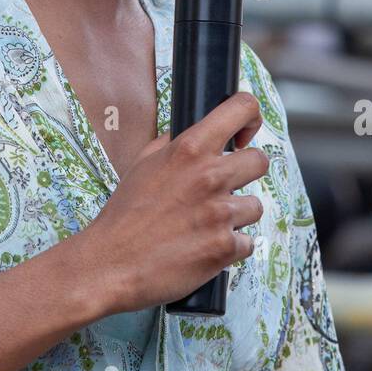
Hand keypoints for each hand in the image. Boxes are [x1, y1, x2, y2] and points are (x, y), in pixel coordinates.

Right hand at [82, 91, 268, 314]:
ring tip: (208, 224)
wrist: (111, 262)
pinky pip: (247, 243)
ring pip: (255, 206)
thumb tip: (195, 134)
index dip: (250, 118)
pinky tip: (205, 246)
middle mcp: (210, 176)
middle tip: (225, 188)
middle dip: (246, 174)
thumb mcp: (143, 163)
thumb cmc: (124, 214)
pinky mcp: (225, 247)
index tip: (242, 137)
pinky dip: (230, 247)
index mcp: (190, 148)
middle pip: (260, 160)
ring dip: (237, 216)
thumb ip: (172, 143)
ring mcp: (220, 213)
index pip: (241, 108)